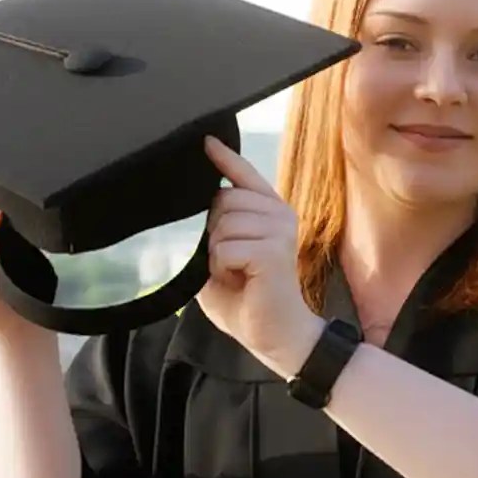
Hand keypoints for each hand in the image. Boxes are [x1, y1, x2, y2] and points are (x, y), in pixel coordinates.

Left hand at [195, 136, 323, 378]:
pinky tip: (240, 280)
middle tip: (230, 265)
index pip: (244, 176)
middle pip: (222, 200)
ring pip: (221, 224)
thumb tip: (198, 211)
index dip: (224, 158)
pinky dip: (221, 268)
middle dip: (213, 234)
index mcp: (269, 212)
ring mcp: (280, 230)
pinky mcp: (274, 250)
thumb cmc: (248, 299)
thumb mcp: (222, 258)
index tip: (205, 142)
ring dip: (216, 255)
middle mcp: (279, 214)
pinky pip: (225, 247)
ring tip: (236, 274)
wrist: (275, 335)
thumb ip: (214, 230)